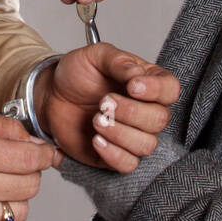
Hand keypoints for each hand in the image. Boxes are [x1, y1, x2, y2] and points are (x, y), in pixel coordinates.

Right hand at [0, 109, 56, 220]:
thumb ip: (8, 129)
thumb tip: (39, 145)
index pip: (32, 159)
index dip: (45, 155)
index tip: (44, 153)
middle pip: (31, 186)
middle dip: (30, 173)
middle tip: (15, 165)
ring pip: (19, 213)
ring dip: (16, 198)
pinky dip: (1, 220)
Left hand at [34, 42, 180, 172]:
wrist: (52, 95)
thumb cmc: (77, 74)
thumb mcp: (95, 56)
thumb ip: (118, 61)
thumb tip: (137, 73)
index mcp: (148, 82)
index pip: (170, 89)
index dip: (156, 90)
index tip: (133, 86)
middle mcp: (146, 110)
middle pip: (160, 119)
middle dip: (131, 112)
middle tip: (105, 102)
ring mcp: (133, 134)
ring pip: (147, 144)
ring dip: (120, 133)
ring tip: (96, 119)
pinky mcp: (117, 154)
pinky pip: (129, 164)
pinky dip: (114, 153)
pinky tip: (96, 140)